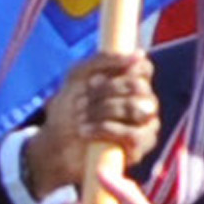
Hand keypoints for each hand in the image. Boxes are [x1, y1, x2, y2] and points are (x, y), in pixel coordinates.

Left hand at [40, 48, 159, 178]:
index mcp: (133, 84)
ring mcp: (146, 127)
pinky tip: (85, 131)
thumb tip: (139, 54)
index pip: (144, 69)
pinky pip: (132, 134)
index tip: (94, 79)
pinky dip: (105, 129)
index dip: (124, 69)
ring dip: (102, 110)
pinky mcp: (139, 149)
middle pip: (138, 87)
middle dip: (105, 91)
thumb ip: (104, 59)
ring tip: (79, 117)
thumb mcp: (79, 75)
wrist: (57, 144)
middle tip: (80, 101)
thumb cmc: (70, 107)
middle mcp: (144, 104)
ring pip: (135, 109)